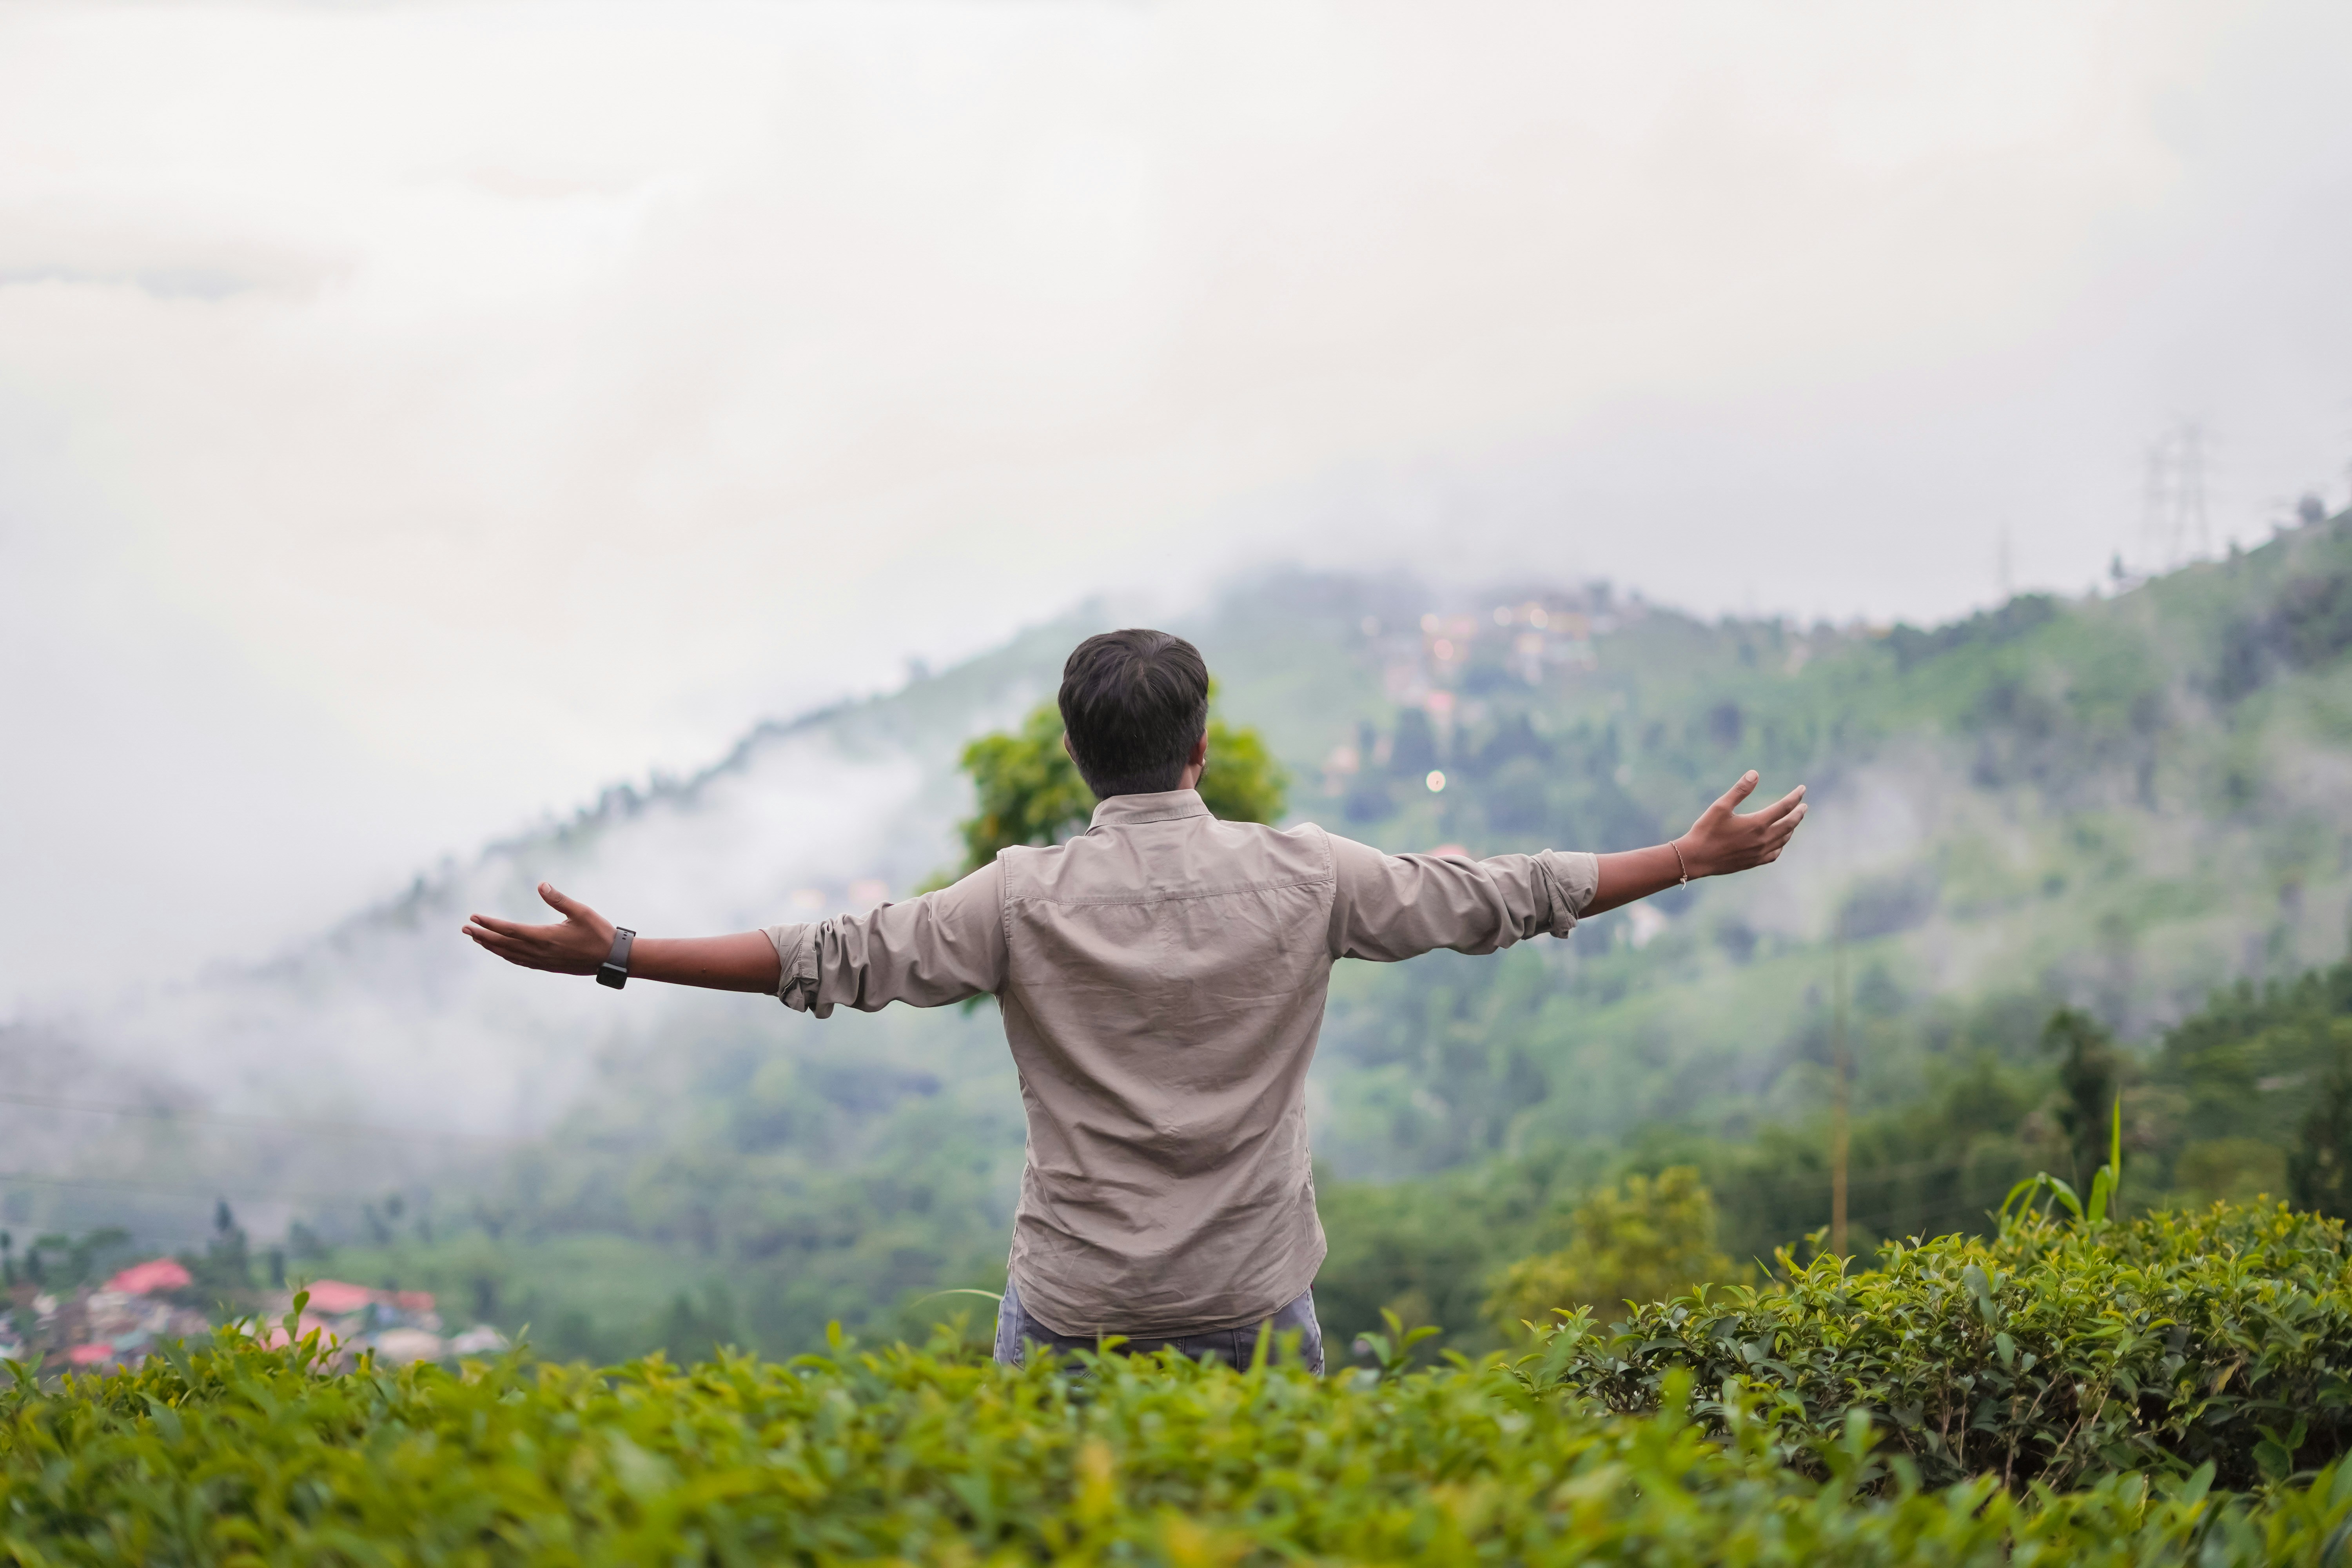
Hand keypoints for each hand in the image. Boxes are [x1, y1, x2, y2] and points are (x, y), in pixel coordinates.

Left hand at [463, 883, 616, 974]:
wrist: (611, 959)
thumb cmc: (599, 932)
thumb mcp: (582, 911)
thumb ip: (559, 899)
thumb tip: (541, 884)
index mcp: (545, 937)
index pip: (509, 929)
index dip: (490, 923)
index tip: (474, 917)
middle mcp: (539, 951)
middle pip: (503, 943)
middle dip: (482, 935)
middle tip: (465, 928)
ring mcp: (542, 961)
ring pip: (508, 954)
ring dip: (490, 946)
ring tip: (477, 938)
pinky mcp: (547, 966)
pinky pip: (519, 962)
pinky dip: (505, 955)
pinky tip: (500, 952)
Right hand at [1676, 772, 1805, 877]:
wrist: (1696, 858)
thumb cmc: (1706, 830)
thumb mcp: (1720, 806)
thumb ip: (1740, 790)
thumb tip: (1755, 773)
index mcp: (1757, 823)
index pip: (1784, 807)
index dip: (1795, 797)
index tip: (1802, 789)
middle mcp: (1763, 839)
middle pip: (1789, 824)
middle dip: (1799, 813)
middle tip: (1804, 805)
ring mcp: (1760, 852)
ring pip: (1784, 839)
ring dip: (1792, 828)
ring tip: (1794, 821)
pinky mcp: (1754, 862)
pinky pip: (1775, 853)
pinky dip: (1781, 844)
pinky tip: (1779, 841)